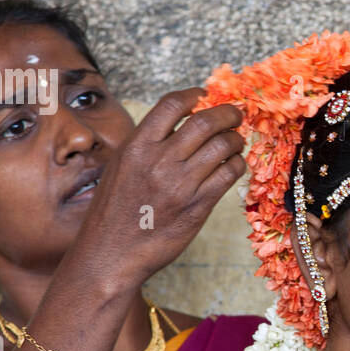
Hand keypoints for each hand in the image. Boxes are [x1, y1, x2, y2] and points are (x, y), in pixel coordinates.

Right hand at [72, 88, 246, 290]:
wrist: (111, 254)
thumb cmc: (115, 212)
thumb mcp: (121, 167)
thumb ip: (148, 144)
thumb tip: (180, 123)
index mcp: (136, 146)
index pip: (172, 104)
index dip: (195, 95)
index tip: (205, 95)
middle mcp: (158, 161)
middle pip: (204, 122)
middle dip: (227, 113)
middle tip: (235, 114)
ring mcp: (180, 184)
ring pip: (222, 146)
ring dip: (235, 139)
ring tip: (236, 141)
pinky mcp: (198, 206)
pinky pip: (228, 174)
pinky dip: (237, 163)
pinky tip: (235, 164)